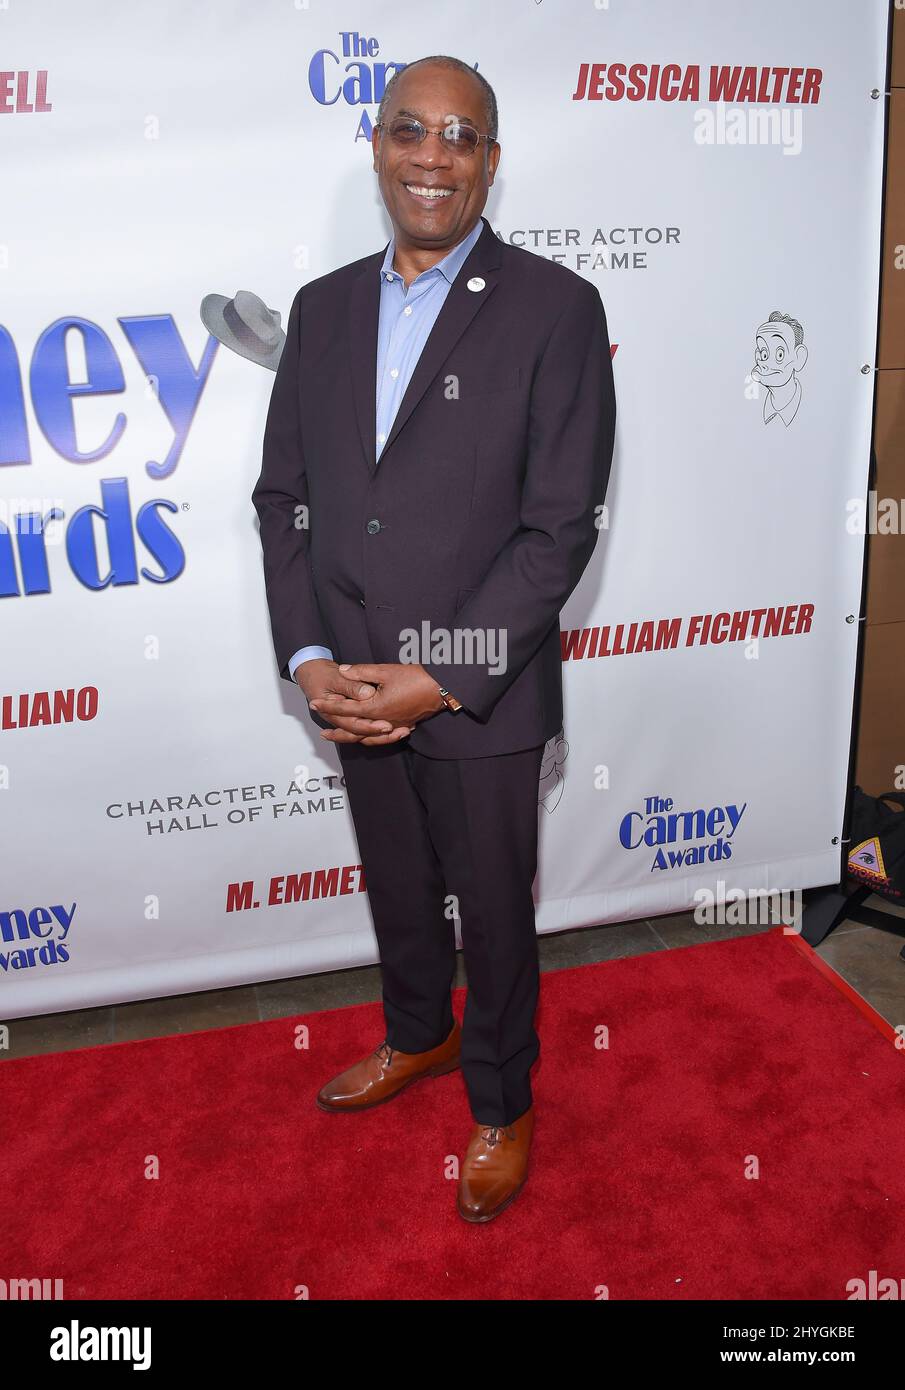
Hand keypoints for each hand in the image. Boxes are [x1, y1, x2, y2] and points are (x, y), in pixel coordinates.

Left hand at [310, 662, 443, 744]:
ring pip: (368, 738)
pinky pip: (382, 738)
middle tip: (322, 733)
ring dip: (352, 738)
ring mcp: (394, 727)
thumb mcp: (386, 671)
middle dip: (337, 731)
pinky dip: (371, 739)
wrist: (442, 688)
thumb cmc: (416, 678)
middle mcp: (383, 722)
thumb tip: (343, 670)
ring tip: (341, 738)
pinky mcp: (403, 726)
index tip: (314, 705)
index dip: (328, 707)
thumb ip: (362, 672)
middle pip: (354, 731)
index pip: (345, 710)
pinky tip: (367, 737)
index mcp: (375, 708)